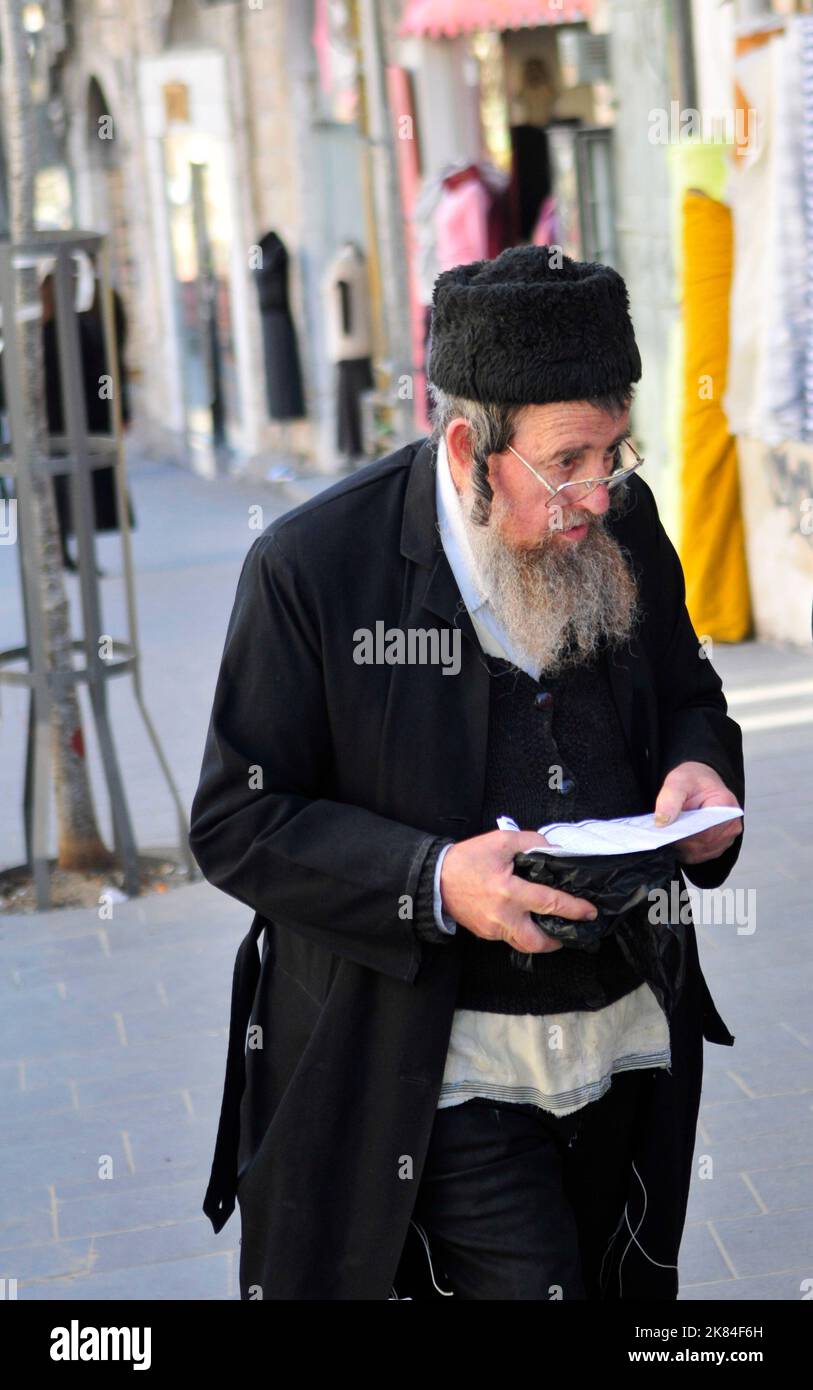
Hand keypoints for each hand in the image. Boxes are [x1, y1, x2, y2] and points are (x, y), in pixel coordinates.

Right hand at [439, 829, 598, 953]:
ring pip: (524, 944)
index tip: (590, 911)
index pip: (550, 903)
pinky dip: (523, 932)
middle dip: (559, 940)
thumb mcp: (500, 841)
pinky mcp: (485, 933)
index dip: (574, 908)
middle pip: (538, 941)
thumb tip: (554, 850)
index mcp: (509, 891)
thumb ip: (531, 842)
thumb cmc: (468, 859)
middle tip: (572, 931)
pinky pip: (510, 938)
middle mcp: (503, 916)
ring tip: (552, 930)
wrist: (435, 879)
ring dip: (542, 940)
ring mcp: (493, 928)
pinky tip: (528, 921)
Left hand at [654, 761, 742, 864]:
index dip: (684, 834)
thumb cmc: (692, 781)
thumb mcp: (678, 781)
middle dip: (680, 840)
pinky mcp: (717, 846)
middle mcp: (731, 825)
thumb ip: (670, 799)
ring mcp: (726, 838)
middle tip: (663, 832)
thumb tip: (662, 822)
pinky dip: (685, 850)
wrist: (700, 784)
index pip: (706, 831)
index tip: (667, 830)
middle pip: (703, 845)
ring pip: (699, 853)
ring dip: (682, 847)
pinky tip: (677, 838)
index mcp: (726, 805)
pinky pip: (698, 856)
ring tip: (670, 832)